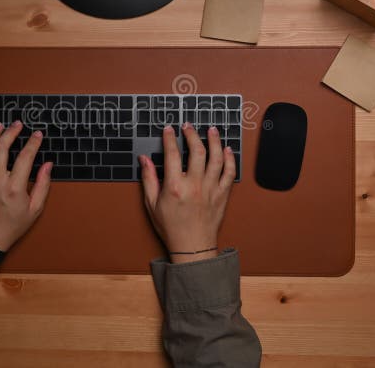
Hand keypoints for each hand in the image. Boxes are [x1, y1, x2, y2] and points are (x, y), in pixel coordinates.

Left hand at [0, 121, 52, 282]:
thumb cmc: (11, 226)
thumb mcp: (34, 210)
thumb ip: (43, 185)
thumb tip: (48, 165)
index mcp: (14, 188)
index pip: (26, 157)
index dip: (33, 143)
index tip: (37, 134)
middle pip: (2, 147)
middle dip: (11, 132)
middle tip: (17, 124)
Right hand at [138, 123, 235, 263]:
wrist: (192, 247)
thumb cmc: (171, 228)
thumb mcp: (152, 204)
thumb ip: (148, 179)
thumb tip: (144, 159)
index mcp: (175, 187)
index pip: (172, 154)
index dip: (170, 138)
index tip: (169, 129)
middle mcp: (194, 185)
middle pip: (197, 151)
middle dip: (192, 134)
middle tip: (188, 126)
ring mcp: (210, 189)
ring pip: (216, 158)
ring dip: (214, 141)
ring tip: (211, 130)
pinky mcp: (222, 195)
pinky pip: (229, 173)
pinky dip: (229, 159)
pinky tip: (226, 150)